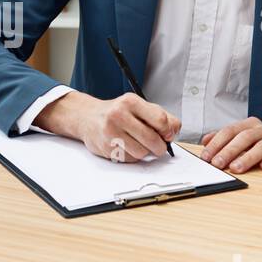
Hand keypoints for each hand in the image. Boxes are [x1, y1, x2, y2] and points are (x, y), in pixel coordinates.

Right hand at [35, 91, 180, 161]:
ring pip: (142, 152)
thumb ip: (161, 116)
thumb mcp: (139, 106)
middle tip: (159, 146)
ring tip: (139, 144)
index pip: (159, 119)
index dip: (168, 131)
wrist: (88, 117)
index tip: (168, 135)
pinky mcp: (106, 148)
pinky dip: (132, 156)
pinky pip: (130, 159)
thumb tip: (173, 132)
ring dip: (145, 152)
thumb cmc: (118, 112)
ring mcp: (110, 133)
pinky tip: (126, 146)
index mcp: (130, 102)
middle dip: (160, 147)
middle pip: (152, 139)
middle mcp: (118, 115)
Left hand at [200, 117, 261, 172]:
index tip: (206, 157)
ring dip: (248, 157)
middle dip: (229, 151)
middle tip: (218, 164)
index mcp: (250, 124)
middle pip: (245, 137)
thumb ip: (225, 140)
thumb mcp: (243, 142)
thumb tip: (205, 141)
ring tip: (237, 168)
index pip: (230, 131)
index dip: (217, 144)